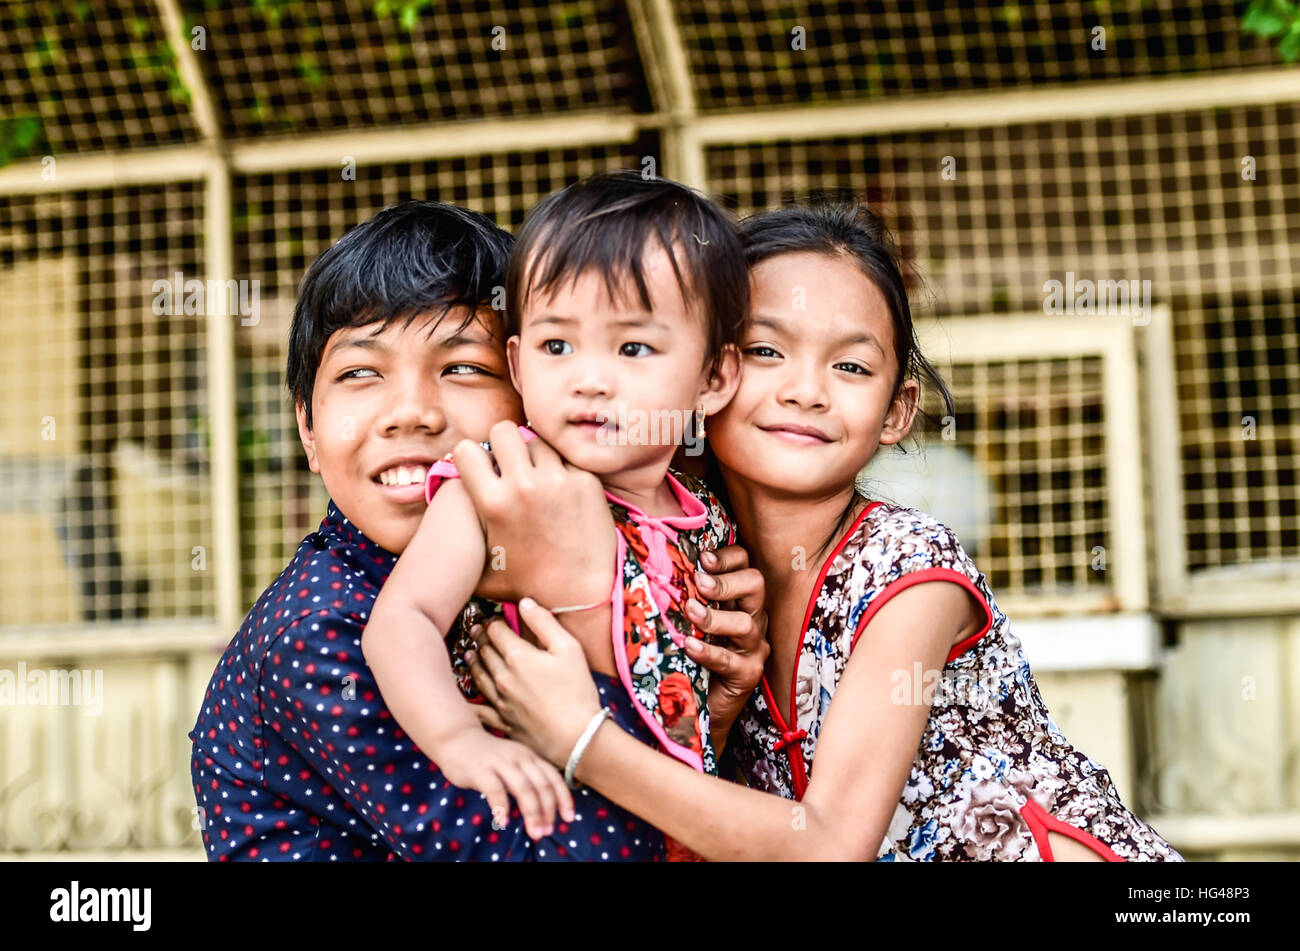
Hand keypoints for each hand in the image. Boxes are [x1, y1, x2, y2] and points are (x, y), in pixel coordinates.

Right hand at [434, 725, 575, 838]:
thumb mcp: (514, 763)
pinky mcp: (481, 770)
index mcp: (529, 757)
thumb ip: (528, 779)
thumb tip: (545, 807)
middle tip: (547, 832)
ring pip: (524, 788)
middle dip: (548, 811)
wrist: (457, 739)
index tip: (569, 818)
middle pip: (541, 786)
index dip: (564, 798)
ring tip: (534, 832)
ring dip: (532, 813)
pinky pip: (495, 790)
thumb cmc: (488, 757)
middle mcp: (519, 758)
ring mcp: (500, 763)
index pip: (553, 778)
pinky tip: (503, 822)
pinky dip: (502, 807)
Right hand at [454, 421, 614, 605]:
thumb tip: (432, 536)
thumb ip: (458, 544)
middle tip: (512, 462)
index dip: (474, 457)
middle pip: (504, 430)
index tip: (483, 468)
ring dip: (535, 455)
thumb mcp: (481, 568)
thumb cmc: (526, 584)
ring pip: (538, 441)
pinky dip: (561, 470)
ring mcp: (558, 480)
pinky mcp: (585, 481)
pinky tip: (562, 492)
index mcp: (492, 503)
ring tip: (538, 478)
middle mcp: (523, 486)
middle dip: (505, 443)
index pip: (468, 449)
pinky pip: (565, 459)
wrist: (580, 594)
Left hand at [465, 599, 603, 767]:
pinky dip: (469, 701)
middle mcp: (502, 677)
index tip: (491, 617)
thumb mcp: (569, 648)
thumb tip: (525, 603)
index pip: (496, 631)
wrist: (576, 737)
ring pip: (478, 676)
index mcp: (518, 656)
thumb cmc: (577, 691)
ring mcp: (500, 701)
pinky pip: (479, 710)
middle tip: (475, 630)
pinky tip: (463, 697)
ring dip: (473, 662)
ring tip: (469, 653)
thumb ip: (544, 622)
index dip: (492, 621)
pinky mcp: (503, 721)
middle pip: (485, 651)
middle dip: (480, 638)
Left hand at [681, 545, 769, 743]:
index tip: (702, 558)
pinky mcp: (749, 674)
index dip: (728, 557)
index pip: (745, 565)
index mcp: (738, 598)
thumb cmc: (687, 656)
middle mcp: (752, 617)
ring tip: (690, 612)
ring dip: (715, 616)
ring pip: (746, 622)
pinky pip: (731, 660)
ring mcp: (753, 647)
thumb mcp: (685, 619)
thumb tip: (654, 568)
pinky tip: (689, 646)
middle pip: (755, 584)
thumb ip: (682, 595)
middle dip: (726, 581)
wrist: (696, 706)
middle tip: (699, 582)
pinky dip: (709, 651)